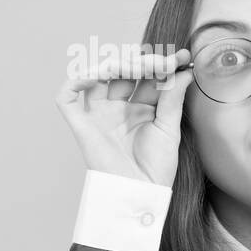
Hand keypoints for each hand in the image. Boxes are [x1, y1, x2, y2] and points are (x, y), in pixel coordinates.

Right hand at [55, 49, 193, 186]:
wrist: (141, 193)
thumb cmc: (156, 168)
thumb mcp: (169, 128)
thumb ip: (173, 98)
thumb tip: (184, 71)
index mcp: (142, 109)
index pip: (147, 77)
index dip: (161, 65)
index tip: (182, 57)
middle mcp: (119, 107)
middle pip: (123, 72)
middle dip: (142, 62)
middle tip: (163, 62)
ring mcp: (99, 114)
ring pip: (97, 76)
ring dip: (115, 65)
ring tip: (138, 66)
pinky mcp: (81, 124)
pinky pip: (67, 96)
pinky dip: (76, 81)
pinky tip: (97, 76)